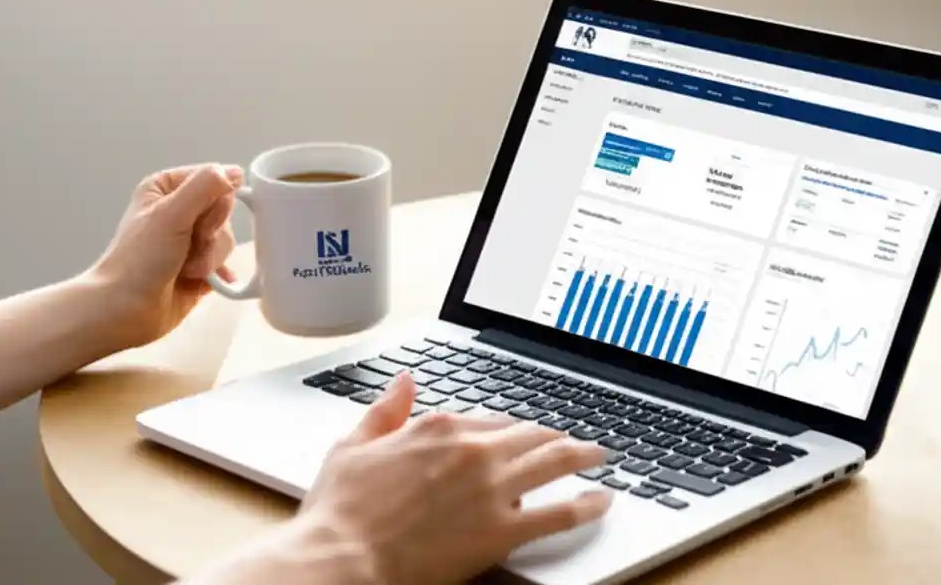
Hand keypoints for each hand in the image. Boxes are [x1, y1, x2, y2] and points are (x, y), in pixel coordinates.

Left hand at [89, 164, 241, 348]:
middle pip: (223, 213)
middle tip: (187, 247)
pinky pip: (225, 263)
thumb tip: (235, 171)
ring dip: (209, 259)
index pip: (214, 180)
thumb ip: (205, 187)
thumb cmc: (138, 261)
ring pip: (226, 240)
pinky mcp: (198, 267)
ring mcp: (189, 241)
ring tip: (184, 270)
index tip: (197, 223)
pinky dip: (218, 273)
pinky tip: (205, 281)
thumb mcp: (171, 214)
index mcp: (167, 188)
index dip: (215, 203)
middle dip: (211, 235)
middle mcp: (178, 211)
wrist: (125, 310)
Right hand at [298, 373, 613, 583]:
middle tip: (571, 440)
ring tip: (599, 455)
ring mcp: (492, 489)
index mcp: (437, 427)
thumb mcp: (352, 446)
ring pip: (554, 461)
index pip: (489, 420)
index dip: (507, 430)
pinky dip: (587, 505)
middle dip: (554, 435)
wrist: (342, 559)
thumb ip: (385, 411)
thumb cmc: (340, 512)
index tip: (516, 435)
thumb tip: (403, 381)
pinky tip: (601, 501)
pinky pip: (560, 513)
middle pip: (529, 434)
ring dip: (583, 455)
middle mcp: (472, 449)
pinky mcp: (503, 530)